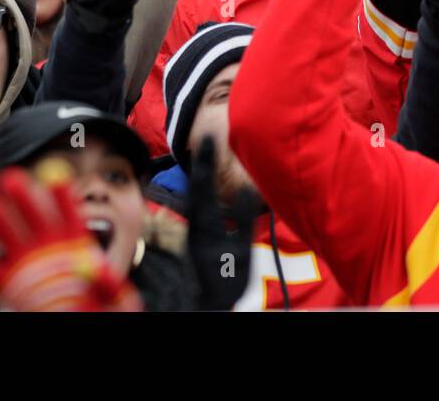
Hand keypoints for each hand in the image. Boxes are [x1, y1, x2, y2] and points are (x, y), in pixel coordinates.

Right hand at [0, 160, 142, 311]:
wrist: (76, 316)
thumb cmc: (93, 304)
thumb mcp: (112, 294)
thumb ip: (108, 283)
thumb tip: (104, 275)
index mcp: (73, 243)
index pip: (68, 216)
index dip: (62, 198)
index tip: (57, 180)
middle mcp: (48, 248)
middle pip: (34, 219)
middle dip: (22, 199)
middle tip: (10, 178)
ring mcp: (28, 264)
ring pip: (10, 238)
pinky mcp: (10, 285)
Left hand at [186, 137, 257, 310]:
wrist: (209, 302)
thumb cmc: (229, 280)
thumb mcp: (241, 251)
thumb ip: (243, 219)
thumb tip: (246, 188)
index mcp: (206, 224)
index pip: (204, 185)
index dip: (205, 160)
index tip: (207, 137)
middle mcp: (195, 224)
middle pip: (195, 186)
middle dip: (201, 161)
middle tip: (206, 138)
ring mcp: (192, 229)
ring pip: (193, 194)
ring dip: (199, 172)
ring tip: (204, 152)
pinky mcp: (194, 234)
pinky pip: (195, 203)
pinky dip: (200, 187)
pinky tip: (204, 181)